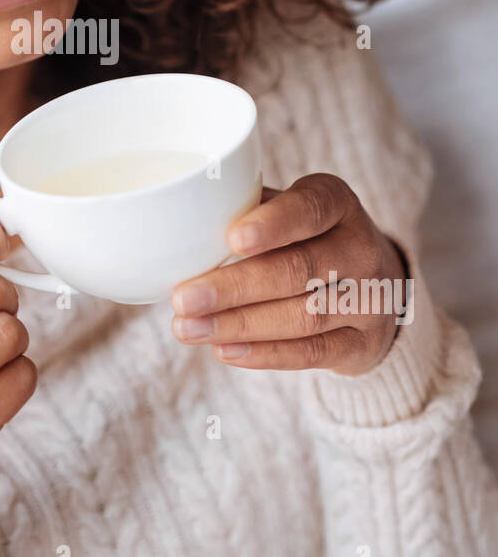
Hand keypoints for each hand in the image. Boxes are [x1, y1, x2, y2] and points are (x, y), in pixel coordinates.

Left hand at [171, 173, 407, 374]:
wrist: (373, 287)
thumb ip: (246, 212)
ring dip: (239, 325)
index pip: (310, 208)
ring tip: (188, 328)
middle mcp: (360, 248)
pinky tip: (223, 350)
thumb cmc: (306, 239)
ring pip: (302, 316)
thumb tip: (183, 229)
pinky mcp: (363, 344)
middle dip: (235, 287)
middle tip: (183, 298)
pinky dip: (264, 354)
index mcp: (338, 203)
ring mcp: (369, 300)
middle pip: (297, 271)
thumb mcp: (286, 212)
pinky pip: (311, 353)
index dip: (273, 224)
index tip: (232, 238)